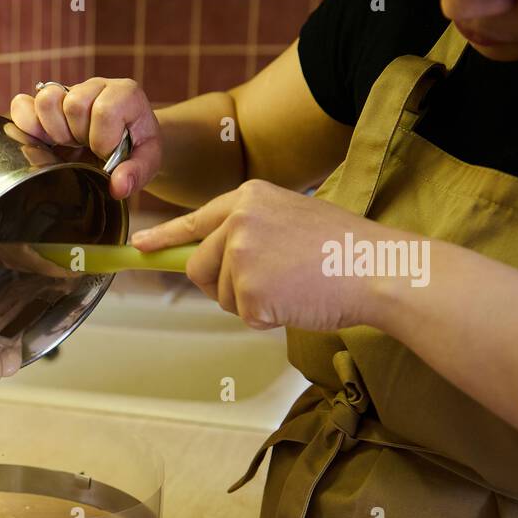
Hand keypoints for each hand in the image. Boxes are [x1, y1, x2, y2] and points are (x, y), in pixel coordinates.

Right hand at [10, 78, 161, 199]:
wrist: (125, 139)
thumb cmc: (135, 147)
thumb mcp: (147, 161)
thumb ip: (137, 173)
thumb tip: (118, 187)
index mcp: (124, 95)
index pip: (104, 111)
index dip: (102, 140)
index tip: (106, 153)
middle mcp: (95, 86)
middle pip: (72, 104)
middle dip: (77, 135)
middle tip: (86, 147)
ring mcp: (68, 91)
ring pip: (46, 100)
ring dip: (53, 130)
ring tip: (67, 143)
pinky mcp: (45, 103)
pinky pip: (21, 105)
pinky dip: (27, 126)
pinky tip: (45, 141)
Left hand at [130, 180, 395, 331]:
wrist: (378, 268)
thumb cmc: (342, 248)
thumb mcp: (290, 218)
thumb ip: (249, 230)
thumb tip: (214, 257)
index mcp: (248, 198)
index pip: (195, 220)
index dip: (164, 237)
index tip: (139, 246)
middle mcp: (237, 223)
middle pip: (198, 267)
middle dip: (221, 285)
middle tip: (268, 285)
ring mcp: (240, 257)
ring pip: (220, 295)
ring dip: (250, 302)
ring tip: (292, 286)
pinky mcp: (249, 292)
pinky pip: (243, 316)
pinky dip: (266, 319)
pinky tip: (296, 301)